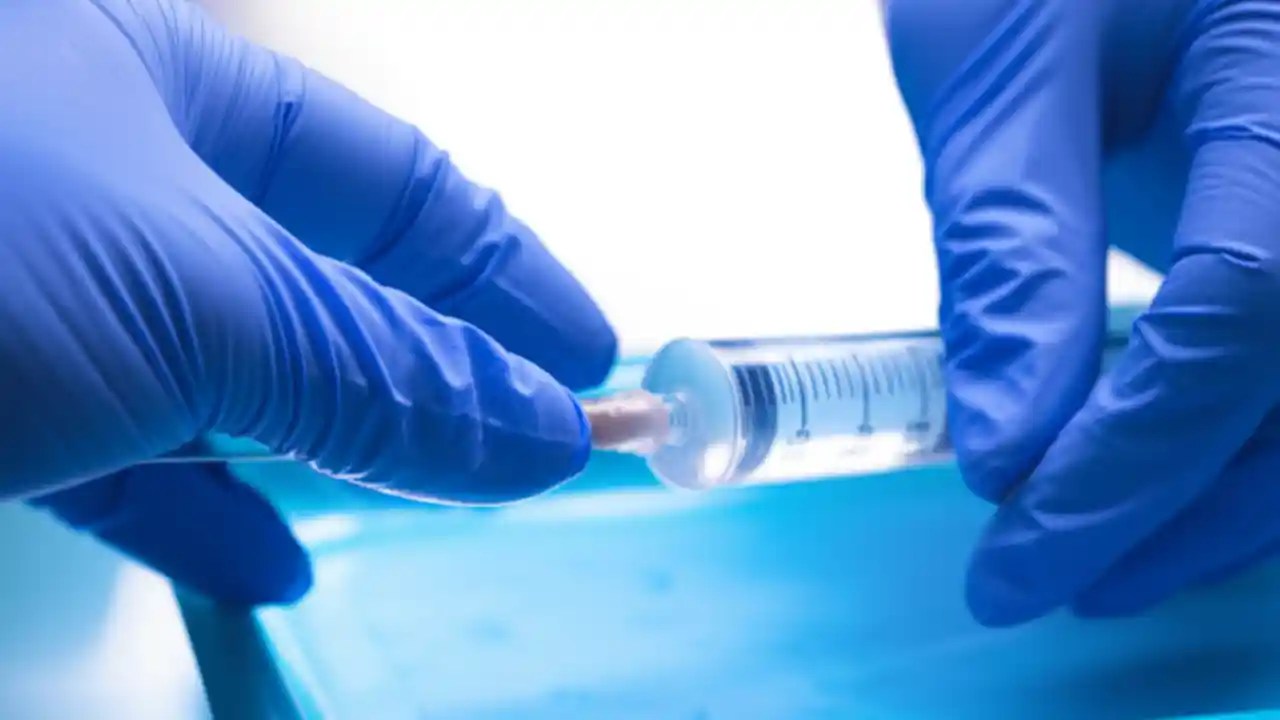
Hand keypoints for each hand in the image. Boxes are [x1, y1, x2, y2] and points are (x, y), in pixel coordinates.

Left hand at [1, 0, 615, 603]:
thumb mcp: (199, 297)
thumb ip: (380, 369)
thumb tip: (546, 431)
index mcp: (166, 79)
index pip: (390, 178)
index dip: (502, 270)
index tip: (584, 356)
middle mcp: (109, 170)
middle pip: (319, 279)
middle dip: (430, 364)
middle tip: (531, 434)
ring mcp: (43, 288)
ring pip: (226, 374)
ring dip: (328, 452)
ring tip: (428, 501)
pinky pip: (122, 458)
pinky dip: (202, 519)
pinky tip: (264, 565)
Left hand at [882, 0, 1279, 625]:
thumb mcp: (997, 71)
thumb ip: (1012, 247)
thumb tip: (1006, 449)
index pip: (1255, 295)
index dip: (1136, 439)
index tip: (1016, 524)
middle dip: (1172, 499)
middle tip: (1037, 578)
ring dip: (1215, 501)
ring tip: (1087, 565)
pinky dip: (1234, 446)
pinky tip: (1154, 498)